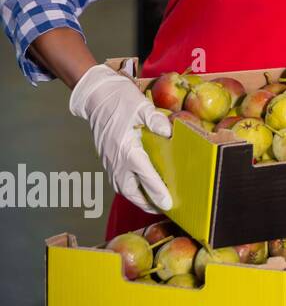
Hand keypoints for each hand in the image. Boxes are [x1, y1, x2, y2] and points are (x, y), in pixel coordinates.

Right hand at [69, 64, 173, 213]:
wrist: (97, 96)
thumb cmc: (121, 100)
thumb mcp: (142, 106)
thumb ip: (155, 120)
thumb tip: (169, 131)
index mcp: (127, 148)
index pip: (145, 175)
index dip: (157, 190)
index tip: (168, 203)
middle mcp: (116, 159)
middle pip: (131, 190)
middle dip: (147, 202)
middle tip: (165, 208)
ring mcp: (109, 161)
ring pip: (123, 188)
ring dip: (138, 198)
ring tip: (155, 204)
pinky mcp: (107, 159)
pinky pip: (118, 180)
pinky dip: (130, 189)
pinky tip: (141, 189)